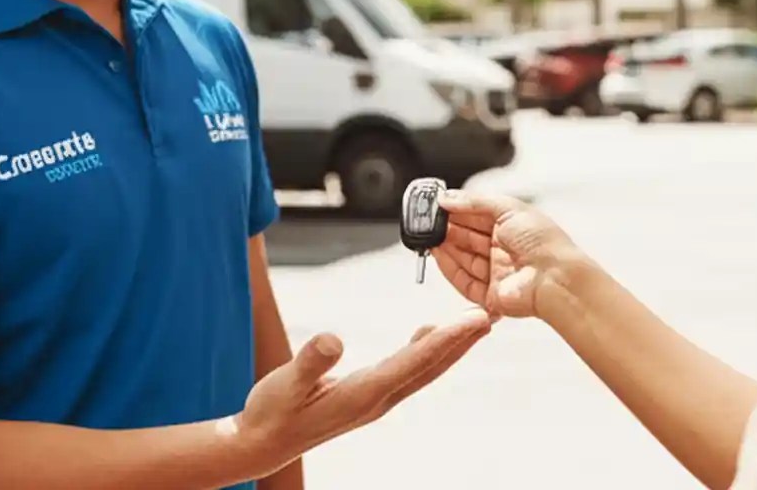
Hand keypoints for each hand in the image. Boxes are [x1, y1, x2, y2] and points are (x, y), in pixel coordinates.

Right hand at [236, 309, 490, 477]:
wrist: (264, 442)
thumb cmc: (273, 413)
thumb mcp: (285, 384)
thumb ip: (310, 362)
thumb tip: (333, 339)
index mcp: (363, 394)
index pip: (414, 362)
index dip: (447, 339)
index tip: (475, 320)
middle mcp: (378, 399)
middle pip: (430, 366)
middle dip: (462, 341)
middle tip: (492, 315)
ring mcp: (375, 399)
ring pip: (423, 369)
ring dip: (451, 346)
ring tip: (475, 323)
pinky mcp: (368, 395)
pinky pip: (408, 370)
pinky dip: (427, 350)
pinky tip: (429, 335)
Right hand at [432, 191, 592, 318]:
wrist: (556, 280)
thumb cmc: (545, 243)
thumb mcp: (509, 209)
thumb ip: (475, 202)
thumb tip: (447, 198)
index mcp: (513, 227)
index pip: (479, 216)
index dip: (458, 210)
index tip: (437, 204)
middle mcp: (505, 250)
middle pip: (469, 238)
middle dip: (448, 228)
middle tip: (427, 219)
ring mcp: (498, 273)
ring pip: (464, 258)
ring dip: (446, 246)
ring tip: (428, 234)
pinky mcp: (491, 295)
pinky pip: (464, 282)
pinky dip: (449, 268)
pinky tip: (438, 254)